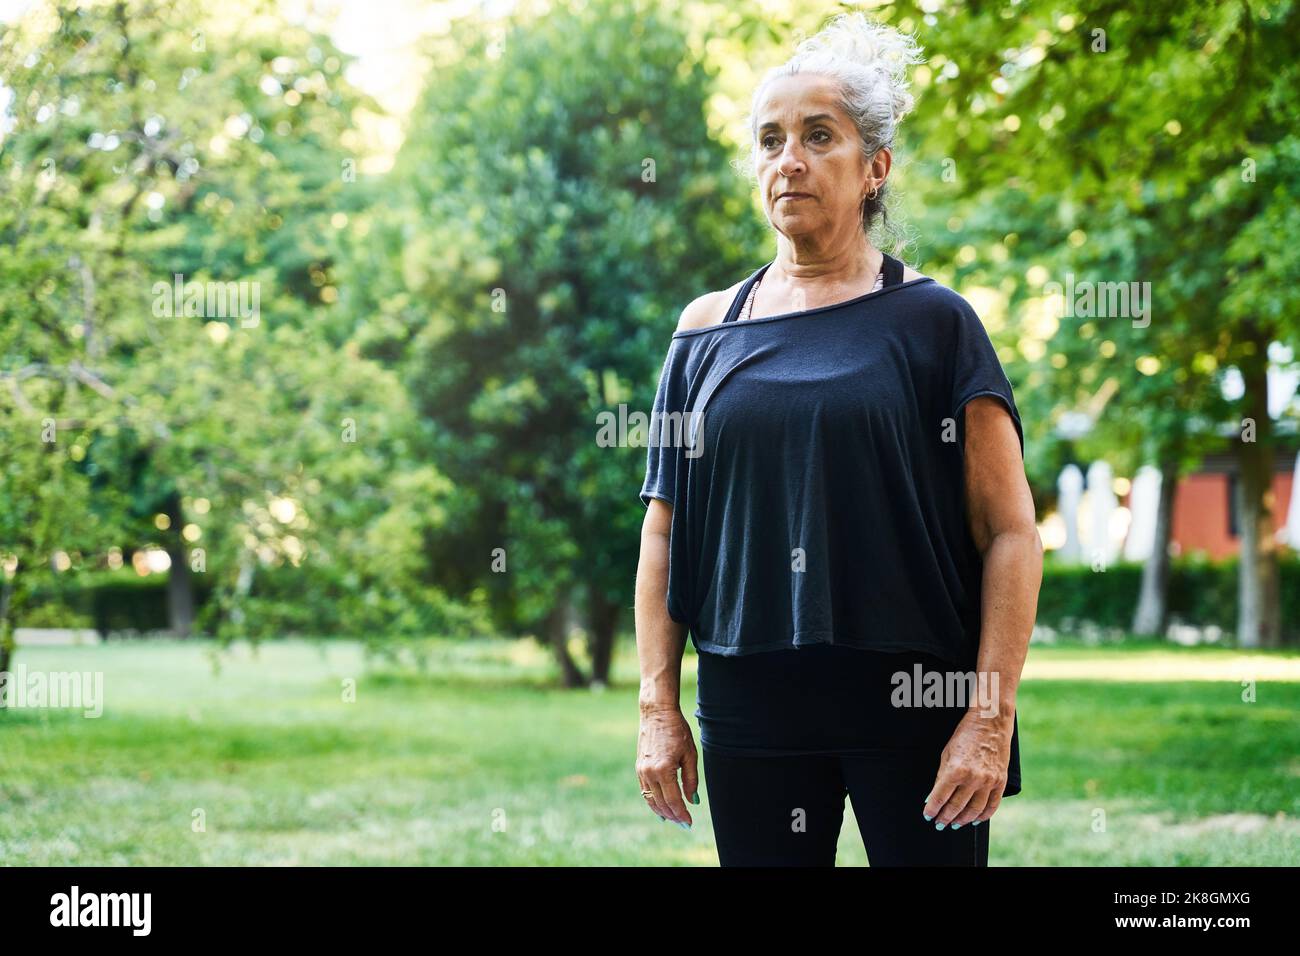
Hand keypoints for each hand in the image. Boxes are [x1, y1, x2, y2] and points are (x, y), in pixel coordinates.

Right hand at [635, 707, 698, 826]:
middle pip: (662, 803)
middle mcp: (649, 773)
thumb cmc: (677, 730)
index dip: (682, 814)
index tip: (689, 823)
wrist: (657, 714)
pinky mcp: (639, 768)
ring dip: (662, 811)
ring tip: (674, 819)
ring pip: (651, 799)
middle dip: (673, 816)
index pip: (674, 800)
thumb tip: (693, 800)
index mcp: (664, 770)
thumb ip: (691, 779)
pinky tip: (661, 808)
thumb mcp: (690, 754)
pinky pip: (645, 791)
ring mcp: (642, 771)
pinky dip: (653, 802)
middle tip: (684, 824)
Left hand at [922, 709, 1011, 828]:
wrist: (991, 724)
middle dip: (945, 817)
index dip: (932, 809)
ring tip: (954, 824)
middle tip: (939, 824)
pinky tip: (975, 820)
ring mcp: (989, 781)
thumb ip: (941, 777)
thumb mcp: (946, 753)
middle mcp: (973, 778)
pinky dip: (983, 816)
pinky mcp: (1000, 782)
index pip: (940, 797)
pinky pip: (992, 805)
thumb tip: (932, 797)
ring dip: (962, 820)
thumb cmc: (965, 735)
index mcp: (956, 770)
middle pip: (956, 807)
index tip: (927, 815)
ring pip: (974, 810)